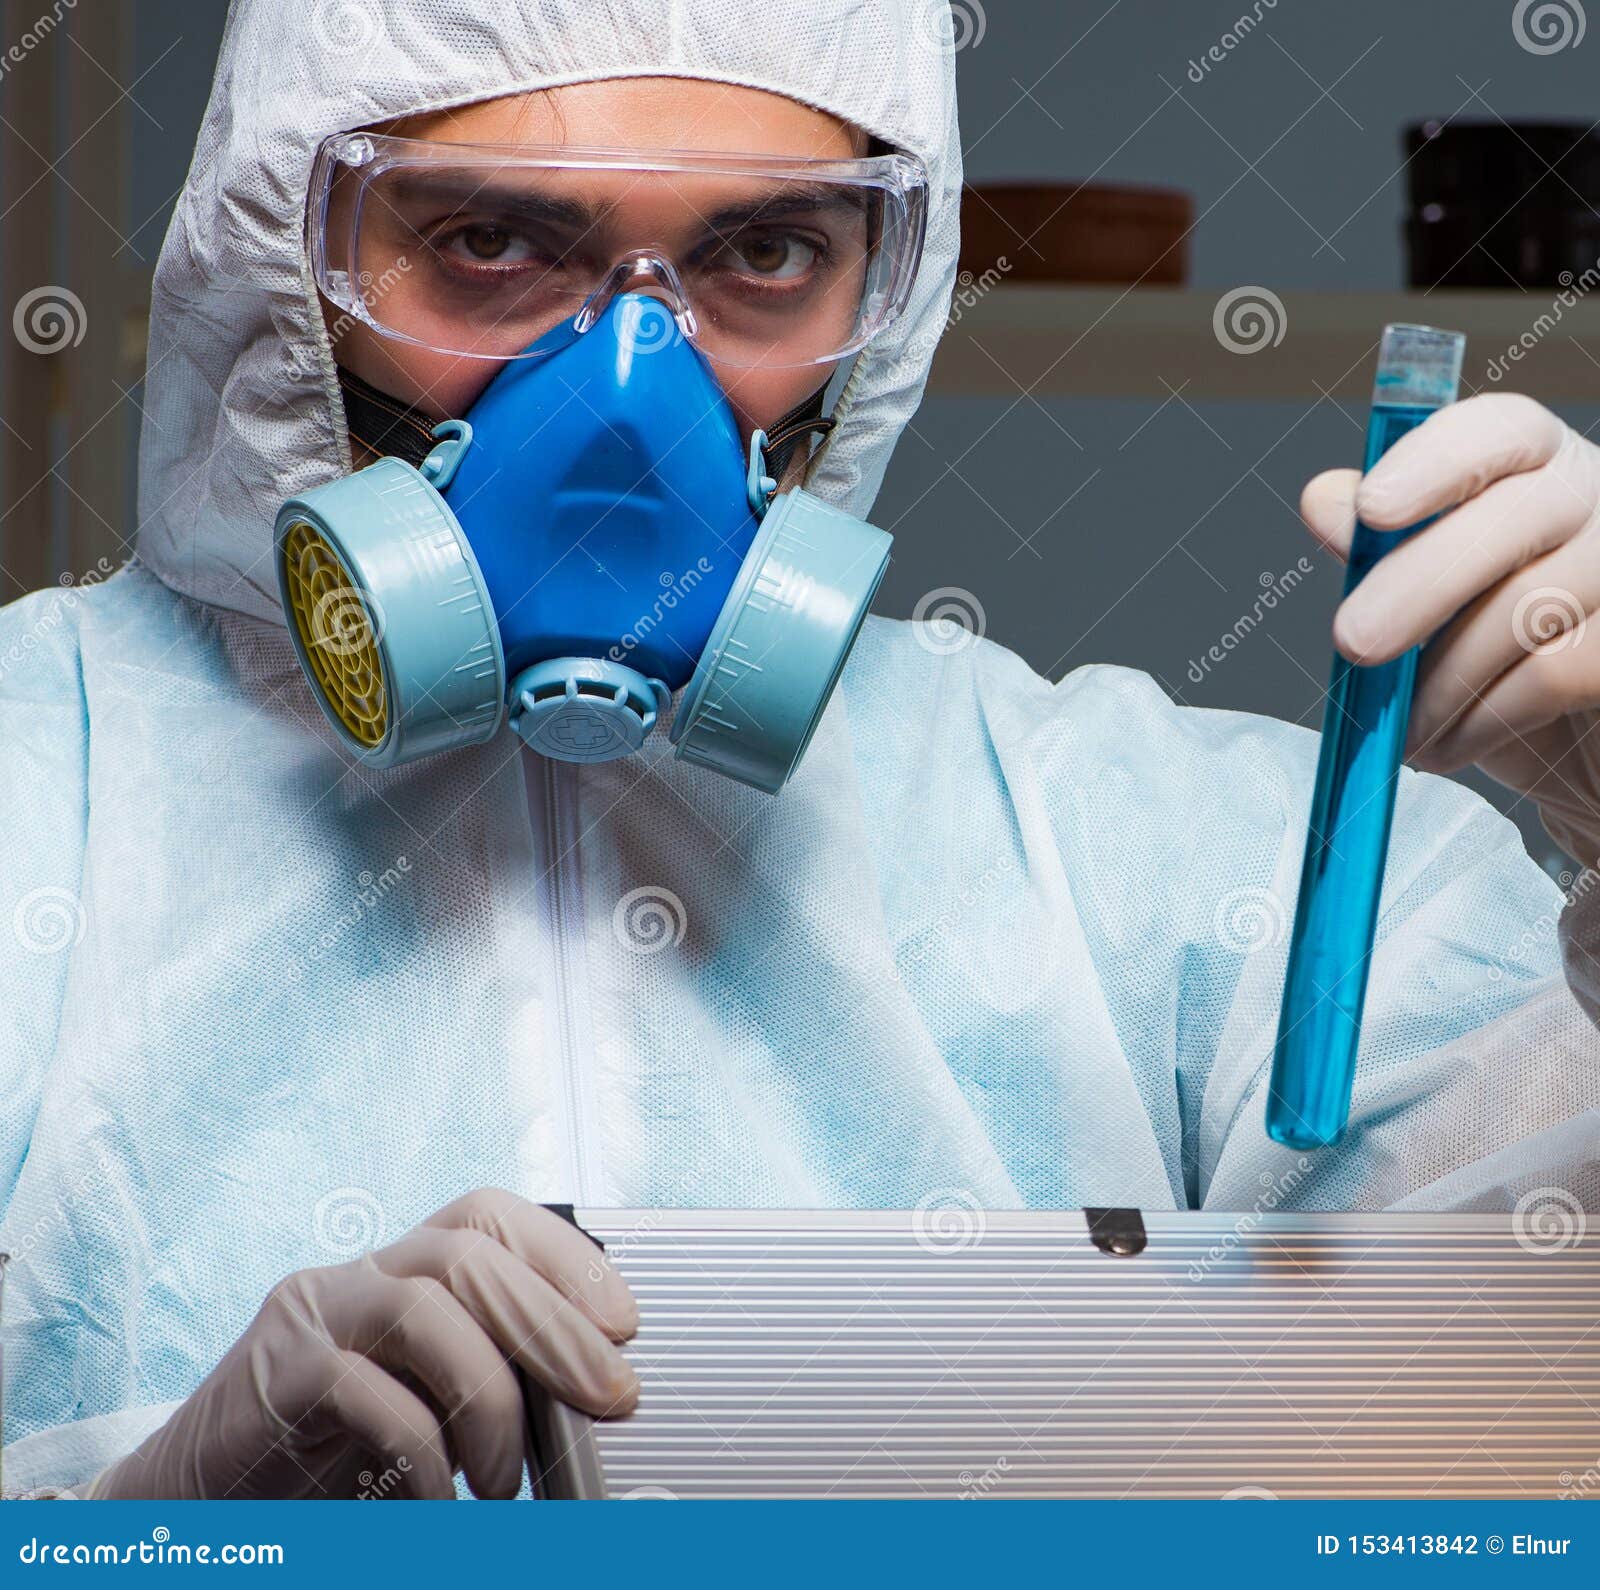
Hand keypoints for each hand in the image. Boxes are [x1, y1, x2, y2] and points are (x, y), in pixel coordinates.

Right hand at [88, 1190, 638, 1499]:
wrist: (199, 1505)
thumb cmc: (323, 1457)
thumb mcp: (428, 1408)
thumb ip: (492, 1385)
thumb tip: (591, 1399)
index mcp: (402, 1269)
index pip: (489, 1217)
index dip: (565, 1256)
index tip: (624, 1321)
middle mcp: (359, 1274)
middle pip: (471, 1254)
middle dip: (555, 1325)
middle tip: (609, 1396)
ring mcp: (313, 1316)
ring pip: (424, 1305)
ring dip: (492, 1392)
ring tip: (507, 1474)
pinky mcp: (276, 1376)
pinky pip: (365, 1393)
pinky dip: (423, 1451)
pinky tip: (444, 1500)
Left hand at [1301, 393, 1599, 863]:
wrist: (1570, 747)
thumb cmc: (1493, 656)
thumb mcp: (1427, 597)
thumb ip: (1378, 546)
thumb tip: (1323, 499)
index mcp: (1537, 467)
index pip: (1501, 430)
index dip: (1435, 461)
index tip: (1372, 508)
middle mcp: (1597, 499)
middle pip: (1513, 517)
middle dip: (1418, 584)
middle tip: (1352, 643)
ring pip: (1527, 609)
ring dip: (1442, 681)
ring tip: (1403, 728)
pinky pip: (1556, 672)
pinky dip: (1484, 716)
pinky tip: (1448, 742)